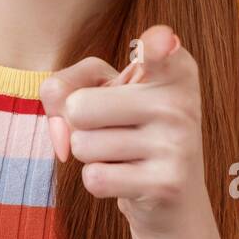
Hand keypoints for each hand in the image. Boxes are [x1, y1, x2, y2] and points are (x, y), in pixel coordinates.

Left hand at [39, 25, 207, 236]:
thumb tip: (58, 123)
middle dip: (79, 126)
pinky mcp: (167, 184)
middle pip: (78, 108)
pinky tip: (129, 178)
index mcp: (173, 71)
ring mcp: (177, 144)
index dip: (156, 43)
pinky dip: (99, 182)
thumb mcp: (100, 92)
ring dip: (91, 156)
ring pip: (82, 146)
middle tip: (114, 131)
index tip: (161, 40)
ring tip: (124, 155)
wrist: (172, 198)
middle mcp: (180, 103)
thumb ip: (64, 86)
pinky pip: (95, 178)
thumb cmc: (127, 131)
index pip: (159, 49)